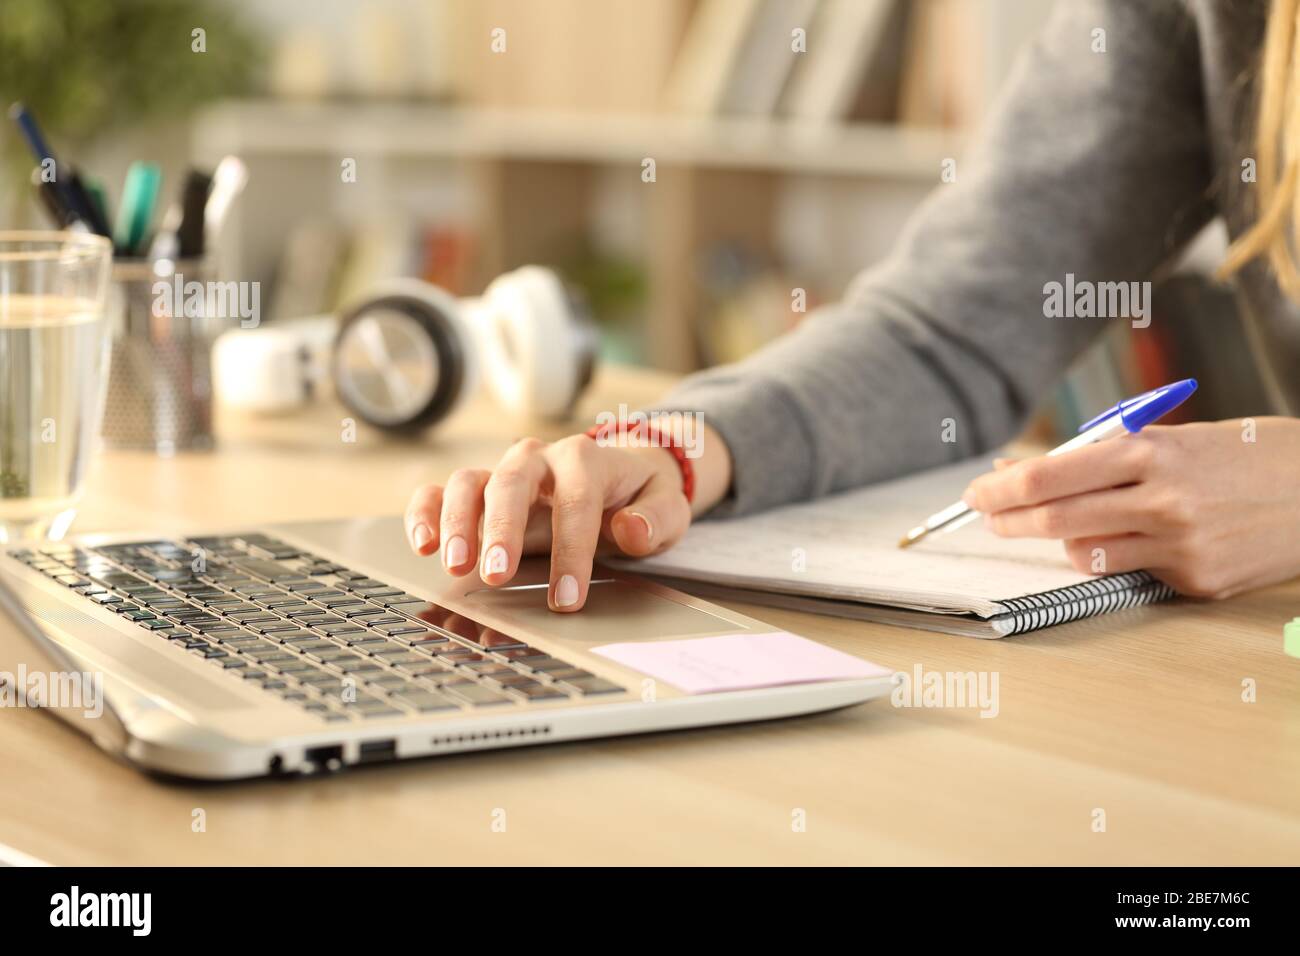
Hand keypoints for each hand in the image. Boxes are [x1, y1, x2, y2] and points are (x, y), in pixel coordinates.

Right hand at [404, 423, 730, 611]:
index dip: (571, 550)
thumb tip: (629, 529)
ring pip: (469, 482)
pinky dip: (425, 513)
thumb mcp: (667, 506)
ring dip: (458, 523)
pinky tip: (423, 545)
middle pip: (511, 483)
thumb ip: (656, 518)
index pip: (575, 501)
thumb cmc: (640, 496)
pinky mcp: (479, 491)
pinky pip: (440, 492)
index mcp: (586, 458)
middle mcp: (538, 458)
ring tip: (456, 565)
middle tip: (497, 575)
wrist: (622, 475)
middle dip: (502, 529)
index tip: (567, 596)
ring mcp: (503, 472)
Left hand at [961, 418, 1299, 598]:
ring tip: (1055, 524)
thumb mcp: (1176, 436)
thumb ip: (1104, 455)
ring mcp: (1180, 545)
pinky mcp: (1197, 580)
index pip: (1051, 476)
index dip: (1003, 488)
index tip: (979, 490)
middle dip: (1009, 519)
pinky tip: (1119, 539)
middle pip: (1056, 519)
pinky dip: (1110, 556)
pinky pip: (1128, 572)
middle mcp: (1162, 501)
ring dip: (1058, 540)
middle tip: (988, 515)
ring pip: (1084, 552)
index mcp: (1153, 453)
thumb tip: (1025, 468)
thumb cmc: (1246, 454)